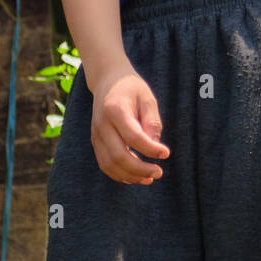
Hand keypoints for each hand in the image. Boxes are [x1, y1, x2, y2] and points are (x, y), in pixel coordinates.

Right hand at [87, 65, 169, 184]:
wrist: (107, 81)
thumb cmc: (132, 89)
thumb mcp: (147, 98)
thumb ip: (152, 122)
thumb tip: (156, 147)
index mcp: (115, 110)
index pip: (133, 136)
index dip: (150, 149)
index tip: (166, 153)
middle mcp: (101, 124)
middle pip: (118, 155)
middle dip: (140, 169)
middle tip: (158, 173)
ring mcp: (95, 135)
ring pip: (109, 164)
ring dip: (130, 176)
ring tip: (149, 178)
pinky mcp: (95, 142)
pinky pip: (104, 164)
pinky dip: (119, 174)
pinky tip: (135, 176)